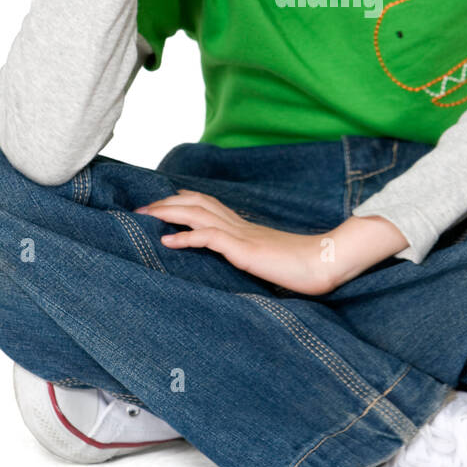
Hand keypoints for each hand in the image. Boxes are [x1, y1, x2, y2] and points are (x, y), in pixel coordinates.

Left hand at [132, 189, 338, 295]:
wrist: (324, 263)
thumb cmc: (304, 266)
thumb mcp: (270, 260)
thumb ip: (253, 257)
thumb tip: (243, 264)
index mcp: (245, 227)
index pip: (208, 204)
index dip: (183, 200)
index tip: (161, 204)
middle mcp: (240, 225)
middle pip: (196, 202)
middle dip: (166, 203)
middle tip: (142, 208)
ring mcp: (241, 235)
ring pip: (197, 213)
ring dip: (168, 213)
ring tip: (145, 216)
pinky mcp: (244, 249)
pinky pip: (209, 237)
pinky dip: (185, 237)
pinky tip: (166, 242)